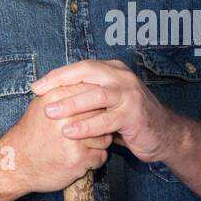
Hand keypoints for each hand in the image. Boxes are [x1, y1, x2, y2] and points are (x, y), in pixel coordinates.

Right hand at [0, 85, 111, 193]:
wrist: (16, 163)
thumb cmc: (33, 133)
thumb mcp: (43, 105)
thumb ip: (65, 93)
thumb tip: (93, 84)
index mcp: (57, 98)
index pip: (92, 93)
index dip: (97, 104)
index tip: (94, 112)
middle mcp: (65, 116)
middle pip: (102, 114)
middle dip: (100, 123)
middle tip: (91, 131)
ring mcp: (73, 139)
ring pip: (105, 137)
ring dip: (98, 144)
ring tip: (82, 147)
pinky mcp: (78, 159)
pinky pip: (101, 156)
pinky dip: (94, 160)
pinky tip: (80, 159)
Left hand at [32, 60, 181, 163]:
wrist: (164, 134)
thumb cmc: (129, 119)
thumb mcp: (107, 103)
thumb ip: (87, 94)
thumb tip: (53, 95)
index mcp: (113, 70)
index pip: (81, 67)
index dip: (58, 75)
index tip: (36, 86)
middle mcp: (122, 77)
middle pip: (87, 72)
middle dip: (60, 82)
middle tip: (39, 94)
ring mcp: (130, 94)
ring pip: (96, 94)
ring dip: (71, 104)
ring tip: (50, 112)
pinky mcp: (135, 114)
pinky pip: (107, 119)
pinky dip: (87, 126)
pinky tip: (70, 133)